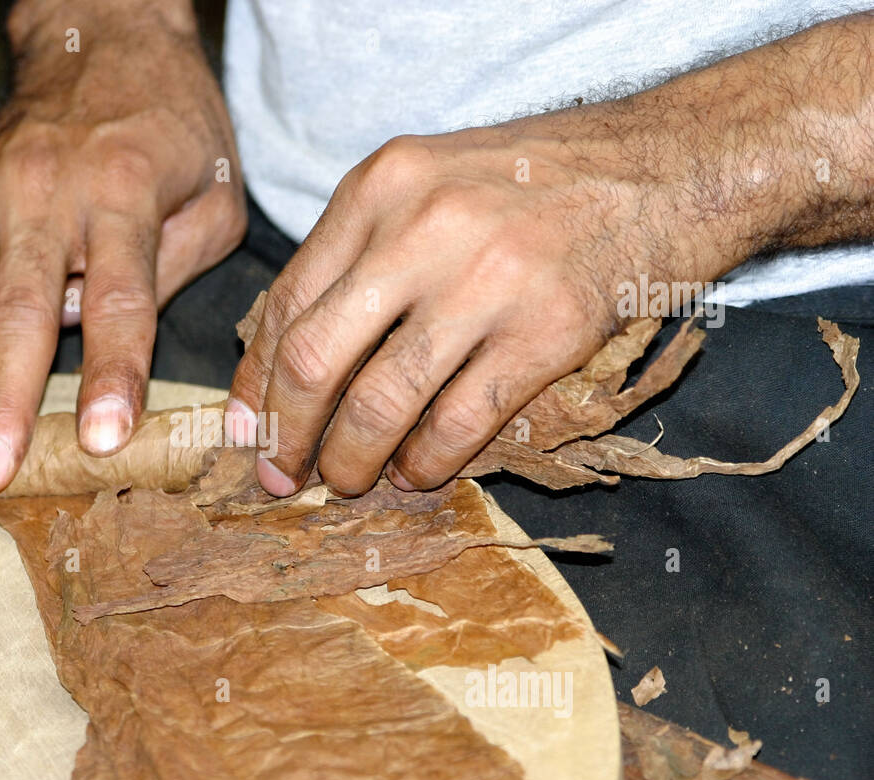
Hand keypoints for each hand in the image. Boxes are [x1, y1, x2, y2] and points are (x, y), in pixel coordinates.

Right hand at [0, 0, 244, 493]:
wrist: (101, 38)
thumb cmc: (171, 127)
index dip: (113, 377)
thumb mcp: (215, 192)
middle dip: (5, 400)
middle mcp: (46, 193)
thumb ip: (175, 268)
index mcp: (125, 196)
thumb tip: (100, 333)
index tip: (102, 441)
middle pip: (22, 309)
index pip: (122, 303)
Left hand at [227, 115, 749, 497]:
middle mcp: (423, 228)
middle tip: (283, 473)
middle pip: (317, 358)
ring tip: (348, 481)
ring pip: (381, 402)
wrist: (662, 168)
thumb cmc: (531, 185)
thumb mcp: (427, 186)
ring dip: (351, 460)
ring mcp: (487, 280)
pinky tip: (417, 473)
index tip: (246, 429)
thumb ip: (358, 255)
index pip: (287, 302)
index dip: (257, 381)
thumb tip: (288, 360)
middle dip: (288, 432)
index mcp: (379, 187)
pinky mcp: (546, 331)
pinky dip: (426, 463)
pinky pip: (459, 423)